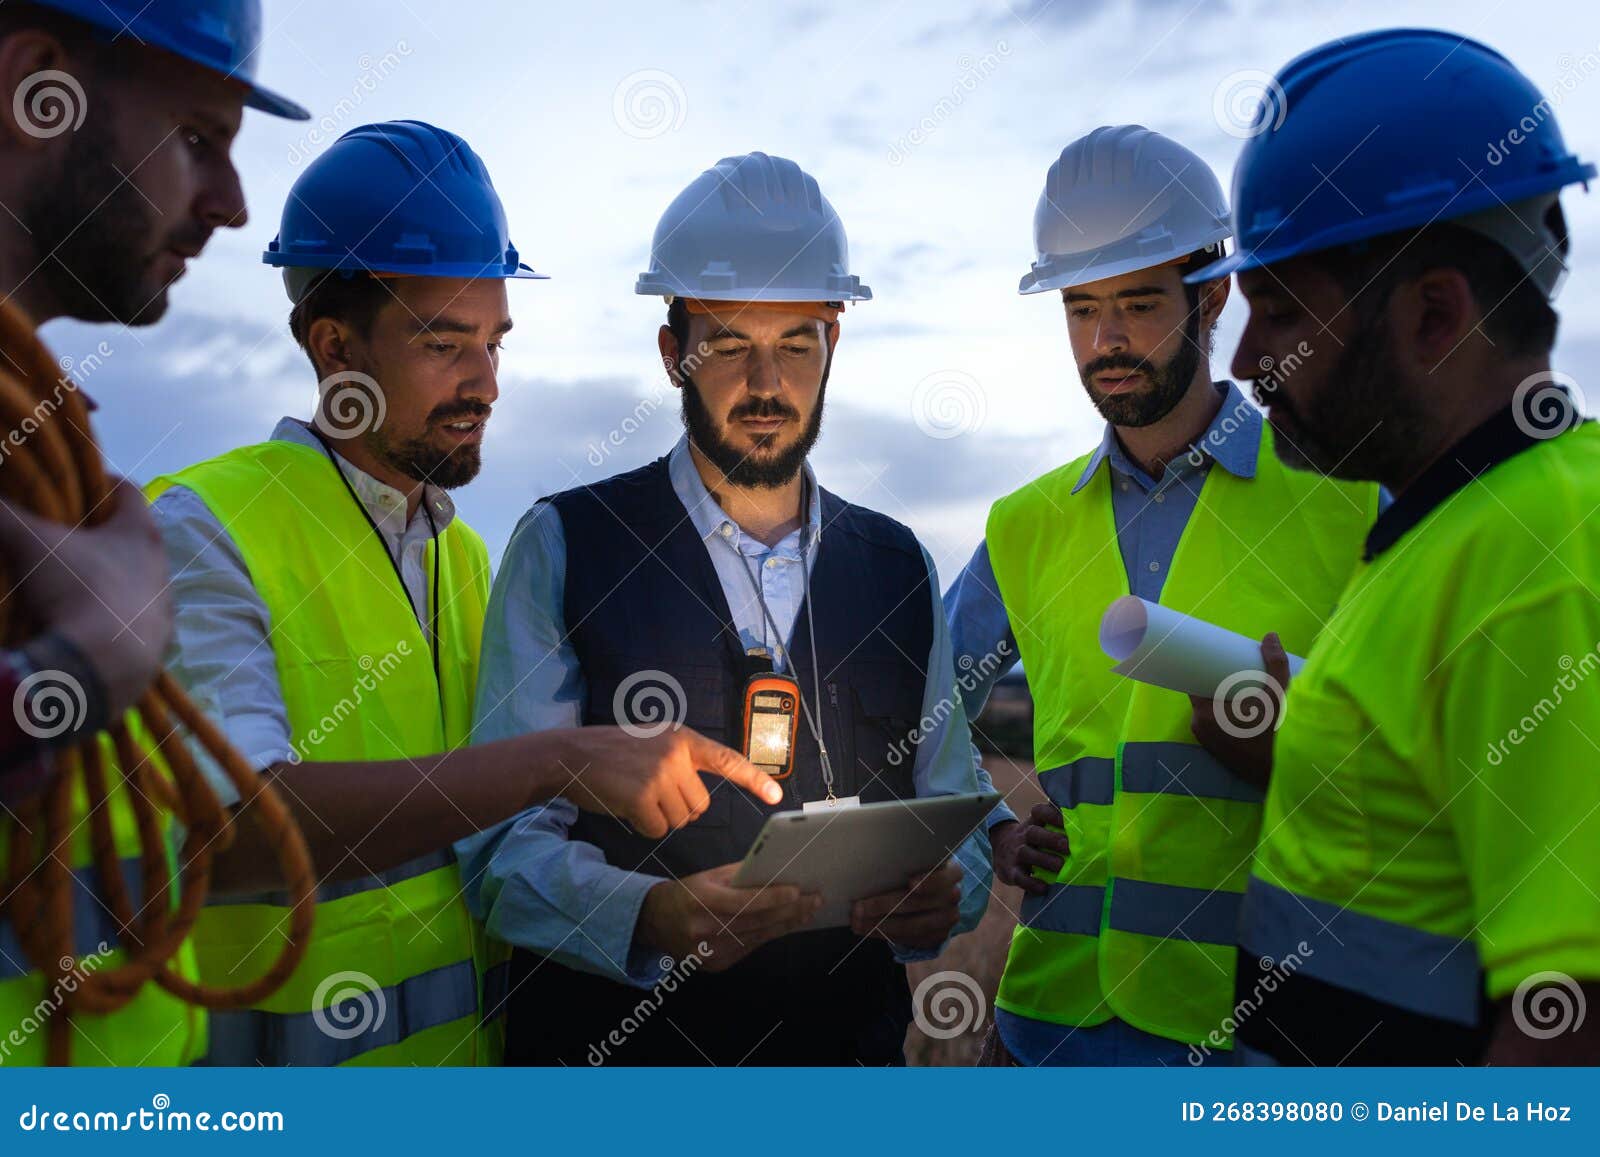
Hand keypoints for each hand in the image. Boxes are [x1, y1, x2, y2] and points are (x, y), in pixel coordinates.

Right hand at [0, 479, 172, 715]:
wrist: (102, 663)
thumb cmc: (76, 588)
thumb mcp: (29, 542)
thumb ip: (5, 514)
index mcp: (141, 534)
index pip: (128, 491)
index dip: (101, 481)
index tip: (80, 483)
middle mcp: (161, 568)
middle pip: (132, 540)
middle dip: (100, 535)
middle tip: (66, 535)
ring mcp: (162, 610)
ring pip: (135, 583)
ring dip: (107, 580)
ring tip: (71, 583)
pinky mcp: (155, 646)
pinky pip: (130, 623)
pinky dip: (108, 618)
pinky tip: (81, 622)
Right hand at [558, 725, 781, 837]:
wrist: (570, 754)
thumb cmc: (611, 753)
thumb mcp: (653, 743)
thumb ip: (680, 760)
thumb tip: (700, 801)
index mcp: (683, 738)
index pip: (727, 759)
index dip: (754, 779)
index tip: (776, 796)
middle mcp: (676, 754)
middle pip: (700, 805)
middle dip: (679, 808)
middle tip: (649, 793)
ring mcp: (659, 774)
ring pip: (681, 820)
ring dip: (660, 818)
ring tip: (635, 795)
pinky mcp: (642, 796)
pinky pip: (658, 829)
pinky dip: (643, 826)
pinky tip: (626, 807)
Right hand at [636, 862, 820, 970]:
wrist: (655, 923)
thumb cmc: (686, 894)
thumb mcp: (708, 877)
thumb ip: (740, 874)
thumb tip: (776, 868)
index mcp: (702, 901)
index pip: (744, 901)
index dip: (773, 897)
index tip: (798, 890)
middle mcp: (705, 929)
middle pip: (757, 921)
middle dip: (791, 910)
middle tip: (815, 898)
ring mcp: (710, 951)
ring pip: (758, 936)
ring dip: (787, 923)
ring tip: (809, 910)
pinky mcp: (716, 964)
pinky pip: (750, 947)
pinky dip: (771, 935)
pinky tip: (787, 924)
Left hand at [850, 860, 962, 948]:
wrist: (935, 893)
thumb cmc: (918, 871)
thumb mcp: (917, 862)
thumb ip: (903, 862)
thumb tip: (868, 864)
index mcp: (951, 873)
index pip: (942, 877)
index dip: (927, 881)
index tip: (910, 883)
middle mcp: (953, 896)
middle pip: (918, 903)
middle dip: (884, 906)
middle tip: (858, 908)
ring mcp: (947, 919)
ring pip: (912, 926)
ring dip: (881, 925)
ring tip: (858, 923)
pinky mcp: (937, 937)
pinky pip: (910, 939)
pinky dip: (886, 935)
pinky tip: (869, 930)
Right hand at [991, 804, 1070, 895]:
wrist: (1000, 850)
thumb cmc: (1031, 839)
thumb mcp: (1038, 826)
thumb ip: (1057, 824)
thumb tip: (1088, 820)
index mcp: (1032, 823)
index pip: (1039, 812)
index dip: (1052, 814)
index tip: (1069, 820)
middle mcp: (1023, 836)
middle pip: (1033, 833)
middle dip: (1051, 839)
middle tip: (1069, 847)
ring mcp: (1015, 853)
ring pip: (1026, 853)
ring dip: (1044, 860)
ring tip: (1061, 867)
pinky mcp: (1011, 871)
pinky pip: (1019, 877)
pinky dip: (1032, 883)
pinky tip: (1044, 888)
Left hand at [1188, 631, 1290, 791]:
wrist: (1281, 772)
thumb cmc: (1274, 733)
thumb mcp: (1276, 694)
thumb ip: (1274, 664)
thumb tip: (1270, 636)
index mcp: (1204, 713)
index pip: (1190, 683)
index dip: (1197, 669)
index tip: (1209, 658)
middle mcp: (1199, 728)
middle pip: (1200, 696)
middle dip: (1212, 682)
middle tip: (1228, 668)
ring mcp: (1207, 742)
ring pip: (1208, 712)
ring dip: (1217, 700)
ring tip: (1235, 686)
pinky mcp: (1217, 751)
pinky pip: (1214, 726)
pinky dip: (1222, 716)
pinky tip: (1235, 709)